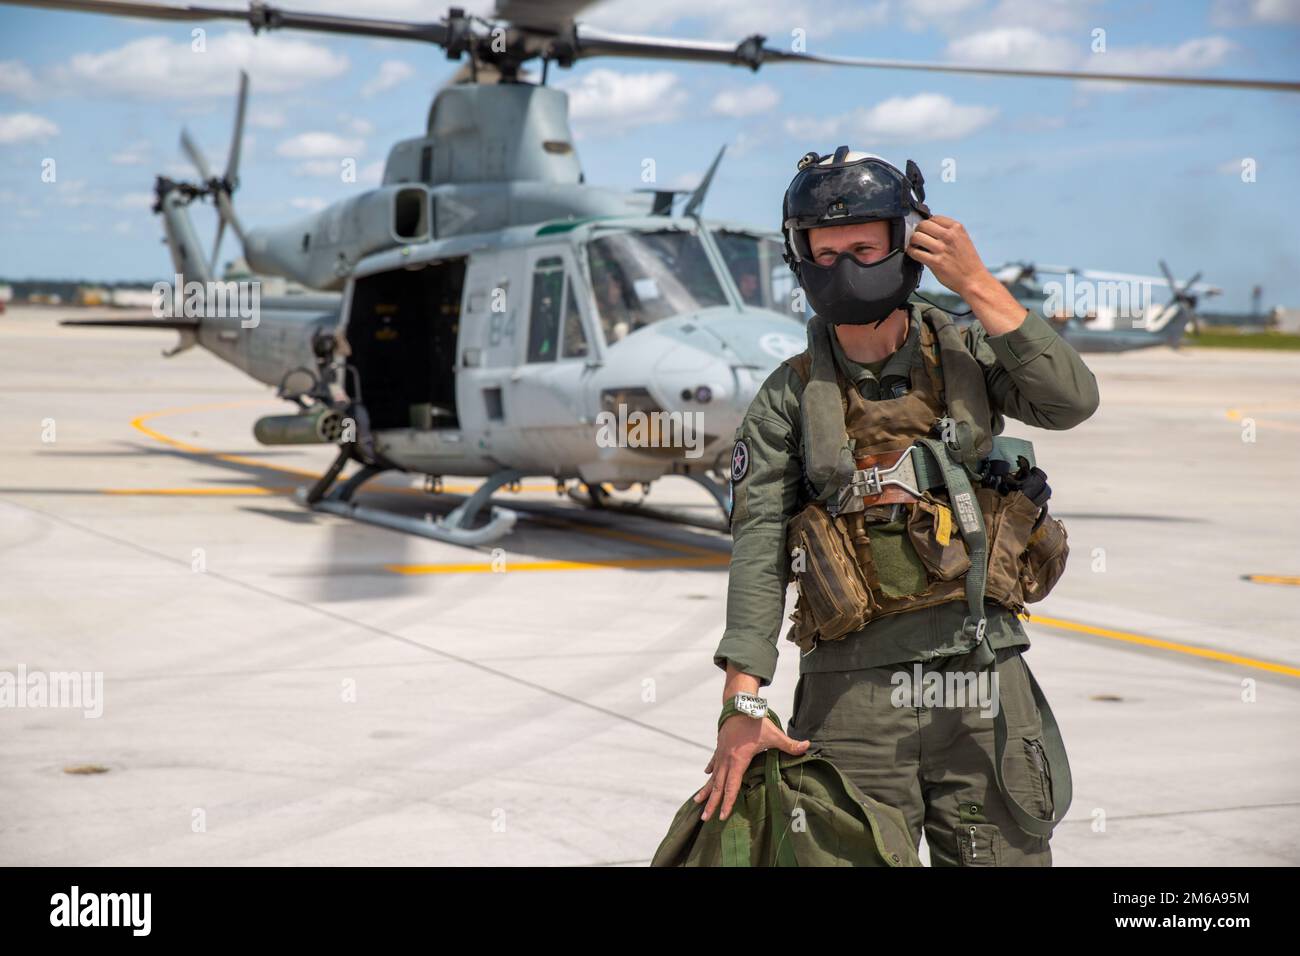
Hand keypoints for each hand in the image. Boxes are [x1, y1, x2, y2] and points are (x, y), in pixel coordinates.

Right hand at [693, 715, 809, 821]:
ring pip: (713, 776)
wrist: (739, 705)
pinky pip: (714, 762)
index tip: (722, 816)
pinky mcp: (720, 746)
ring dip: (706, 790)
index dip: (727, 802)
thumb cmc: (756, 721)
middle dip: (712, 803)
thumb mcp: (773, 734)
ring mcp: (721, 753)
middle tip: (704, 817)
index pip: (732, 787)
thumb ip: (789, 744)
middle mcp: (727, 760)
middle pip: (718, 786)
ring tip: (697, 801)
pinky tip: (706, 775)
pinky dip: (710, 770)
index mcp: (738, 761)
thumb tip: (808, 746)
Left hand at [905, 215, 989, 298]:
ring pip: (916, 237)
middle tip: (918, 239)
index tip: (926, 231)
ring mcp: (942, 249)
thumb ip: (949, 232)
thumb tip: (928, 229)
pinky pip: (915, 252)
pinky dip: (911, 252)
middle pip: (923, 225)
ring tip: (916, 246)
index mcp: (957, 228)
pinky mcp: (936, 262)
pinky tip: (914, 254)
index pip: (934, 218)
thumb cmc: (967, 261)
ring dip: (913, 242)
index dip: (927, 224)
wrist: (974, 279)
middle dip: (918, 231)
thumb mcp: (962, 239)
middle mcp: (949, 236)